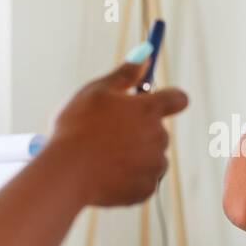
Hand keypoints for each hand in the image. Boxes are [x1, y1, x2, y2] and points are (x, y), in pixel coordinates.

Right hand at [51, 59, 189, 207]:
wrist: (67, 172)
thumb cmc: (78, 127)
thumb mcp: (97, 91)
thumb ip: (125, 74)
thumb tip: (146, 54)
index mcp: (149, 110)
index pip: (178, 99)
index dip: (168, 98)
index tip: (151, 101)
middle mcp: (159, 137)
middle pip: (158, 131)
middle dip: (140, 131)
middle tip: (108, 134)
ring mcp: (154, 165)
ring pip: (151, 158)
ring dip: (134, 156)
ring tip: (103, 157)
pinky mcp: (145, 190)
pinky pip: (142, 181)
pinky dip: (128, 179)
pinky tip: (105, 175)